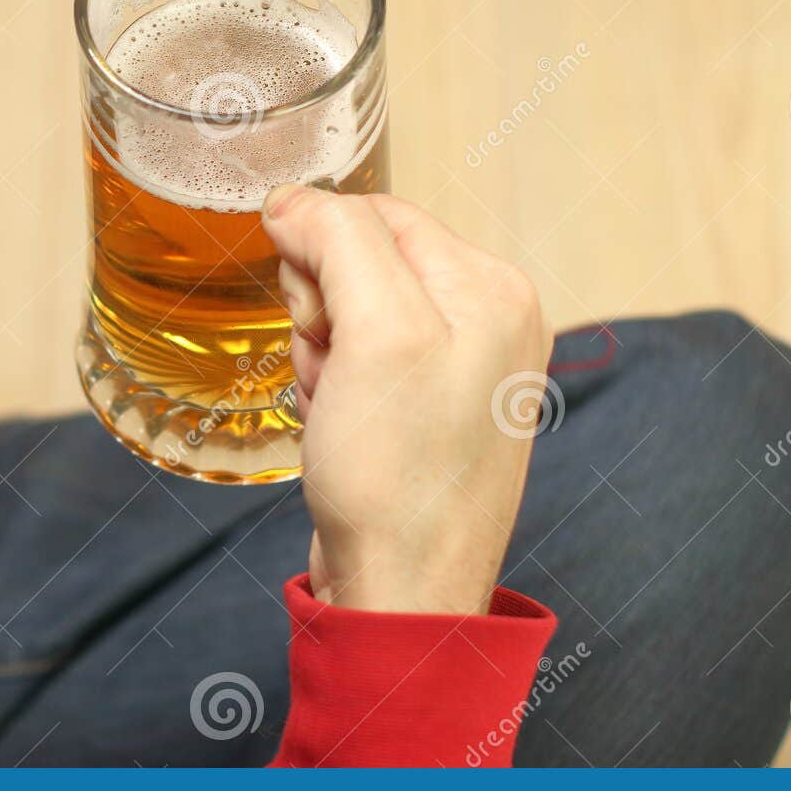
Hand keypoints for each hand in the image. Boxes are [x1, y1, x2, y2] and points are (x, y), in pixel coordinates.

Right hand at [260, 188, 551, 615]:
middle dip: (322, 309)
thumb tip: (296, 199)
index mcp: (494, 287)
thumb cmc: (397, 479)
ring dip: (319, 350)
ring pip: (348, 309)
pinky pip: (355, 357)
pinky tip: (339, 424)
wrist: (400, 591)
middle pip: (361, 259)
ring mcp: (459, 365)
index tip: (316, 314)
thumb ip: (341, 243)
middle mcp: (488, 318)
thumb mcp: (374, 336)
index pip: (378, 214)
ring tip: (338, 405)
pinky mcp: (426, 405)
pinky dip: (329, 383)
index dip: (321, 254)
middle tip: (335, 368)